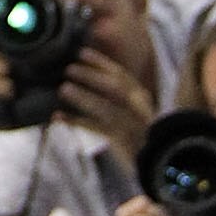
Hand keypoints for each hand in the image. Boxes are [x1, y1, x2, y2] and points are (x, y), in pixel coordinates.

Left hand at [57, 45, 158, 166]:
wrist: (157, 161)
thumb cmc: (139, 132)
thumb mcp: (134, 108)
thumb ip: (117, 93)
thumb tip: (89, 73)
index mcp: (141, 96)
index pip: (121, 75)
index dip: (100, 62)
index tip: (81, 53)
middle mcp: (138, 108)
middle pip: (115, 88)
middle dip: (91, 76)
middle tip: (69, 69)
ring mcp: (131, 125)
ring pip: (106, 108)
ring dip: (83, 97)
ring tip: (63, 89)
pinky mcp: (121, 141)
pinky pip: (95, 129)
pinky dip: (76, 122)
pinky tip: (58, 117)